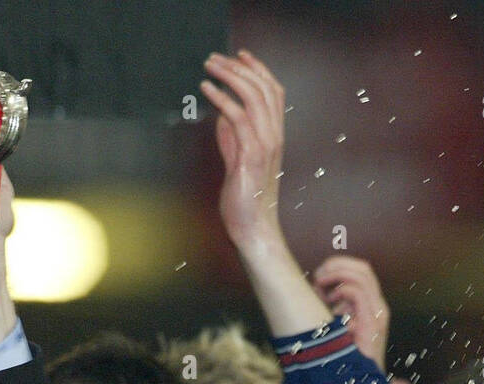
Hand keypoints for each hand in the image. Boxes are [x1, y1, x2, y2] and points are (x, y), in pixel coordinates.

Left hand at [200, 49, 284, 247]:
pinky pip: (238, 117)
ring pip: (253, 97)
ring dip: (229, 76)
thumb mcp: (237, 160)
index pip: (274, 93)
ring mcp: (265, 145)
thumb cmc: (246, 199)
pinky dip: (221, 98)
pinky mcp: (251, 155)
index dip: (259, 70)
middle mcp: (274, 137)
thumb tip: (222, 113)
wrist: (254, 228)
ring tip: (210, 67)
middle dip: (239, 67)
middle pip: (263, 88)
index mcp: (275, 136)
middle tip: (216, 58)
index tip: (241, 55)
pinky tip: (207, 89)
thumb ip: (232, 136)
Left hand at [312, 256, 389, 368]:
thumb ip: (333, 305)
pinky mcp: (372, 323)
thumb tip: (317, 286)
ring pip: (361, 274)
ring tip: (321, 287)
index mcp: (372, 304)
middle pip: (362, 268)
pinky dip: (339, 291)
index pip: (361, 270)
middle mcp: (379, 306)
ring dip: (336, 275)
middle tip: (318, 278)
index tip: (319, 277)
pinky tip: (329, 304)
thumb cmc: (344, 358)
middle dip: (335, 266)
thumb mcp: (337, 325)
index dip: (339, 265)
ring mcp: (378, 314)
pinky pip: (357, 292)